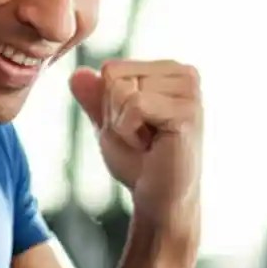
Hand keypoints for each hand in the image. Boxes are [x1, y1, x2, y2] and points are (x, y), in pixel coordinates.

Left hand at [69, 60, 202, 230]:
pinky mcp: (188, 110)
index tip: (134, 127)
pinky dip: (130, 132)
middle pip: (114, 76)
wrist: (158, 200)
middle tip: (143, 138)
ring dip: (124, 125)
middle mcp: (183, 73)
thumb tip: (77, 74)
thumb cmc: (138, 162)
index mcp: (167, 70)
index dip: (109, 104)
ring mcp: (189, 90)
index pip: (111, 67)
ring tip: (149, 142)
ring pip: (122, 90)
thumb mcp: (108, 124)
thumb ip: (94, 97)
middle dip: (115, 114)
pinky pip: (134, 106)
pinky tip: (152, 147)